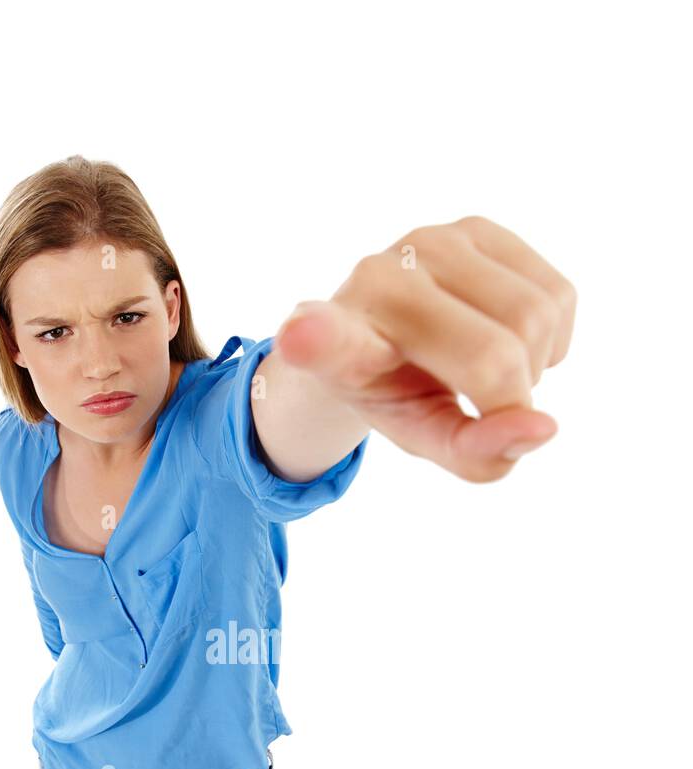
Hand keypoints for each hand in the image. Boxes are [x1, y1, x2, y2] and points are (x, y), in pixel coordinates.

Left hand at [273, 216, 576, 482]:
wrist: (393, 331)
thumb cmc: (399, 390)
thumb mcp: (424, 437)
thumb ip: (475, 453)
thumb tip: (544, 428)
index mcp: (342, 347)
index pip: (326, 339)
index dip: (318, 337)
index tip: (300, 336)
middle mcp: (378, 282)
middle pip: (496, 357)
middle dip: (514, 398)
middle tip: (484, 403)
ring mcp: (428, 244)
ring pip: (536, 317)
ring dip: (535, 366)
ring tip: (490, 370)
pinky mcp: (475, 226)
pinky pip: (557, 293)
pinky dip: (552, 336)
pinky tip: (509, 336)